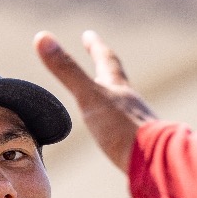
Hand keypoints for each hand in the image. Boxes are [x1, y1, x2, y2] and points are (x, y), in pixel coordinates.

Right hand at [33, 30, 158, 172]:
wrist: (154, 162)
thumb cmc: (121, 128)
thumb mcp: (89, 96)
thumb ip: (67, 70)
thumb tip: (42, 37)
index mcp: (117, 88)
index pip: (106, 60)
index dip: (95, 46)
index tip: (88, 34)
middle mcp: (131, 102)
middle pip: (118, 80)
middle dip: (106, 68)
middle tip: (100, 59)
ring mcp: (138, 123)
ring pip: (124, 105)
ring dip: (113, 98)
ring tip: (108, 99)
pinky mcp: (141, 145)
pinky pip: (127, 130)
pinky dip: (119, 126)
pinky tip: (119, 136)